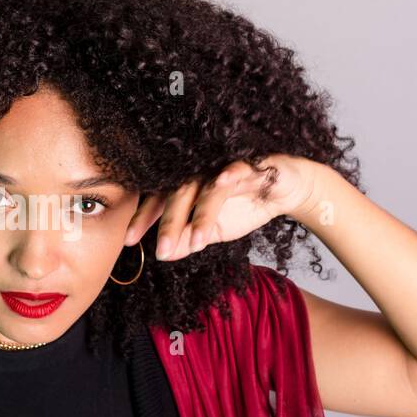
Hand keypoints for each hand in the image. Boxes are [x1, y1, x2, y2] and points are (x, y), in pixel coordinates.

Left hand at [124, 154, 320, 260]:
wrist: (288, 190)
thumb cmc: (246, 204)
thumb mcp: (214, 230)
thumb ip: (189, 239)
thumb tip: (164, 255)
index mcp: (187, 186)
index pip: (159, 200)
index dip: (143, 218)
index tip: (128, 240)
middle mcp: (200, 172)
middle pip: (178, 194)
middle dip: (169, 223)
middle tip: (162, 251)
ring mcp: (224, 164)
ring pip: (206, 186)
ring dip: (201, 214)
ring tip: (197, 242)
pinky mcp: (252, 161)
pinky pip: (239, 167)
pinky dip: (231, 174)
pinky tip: (223, 182)